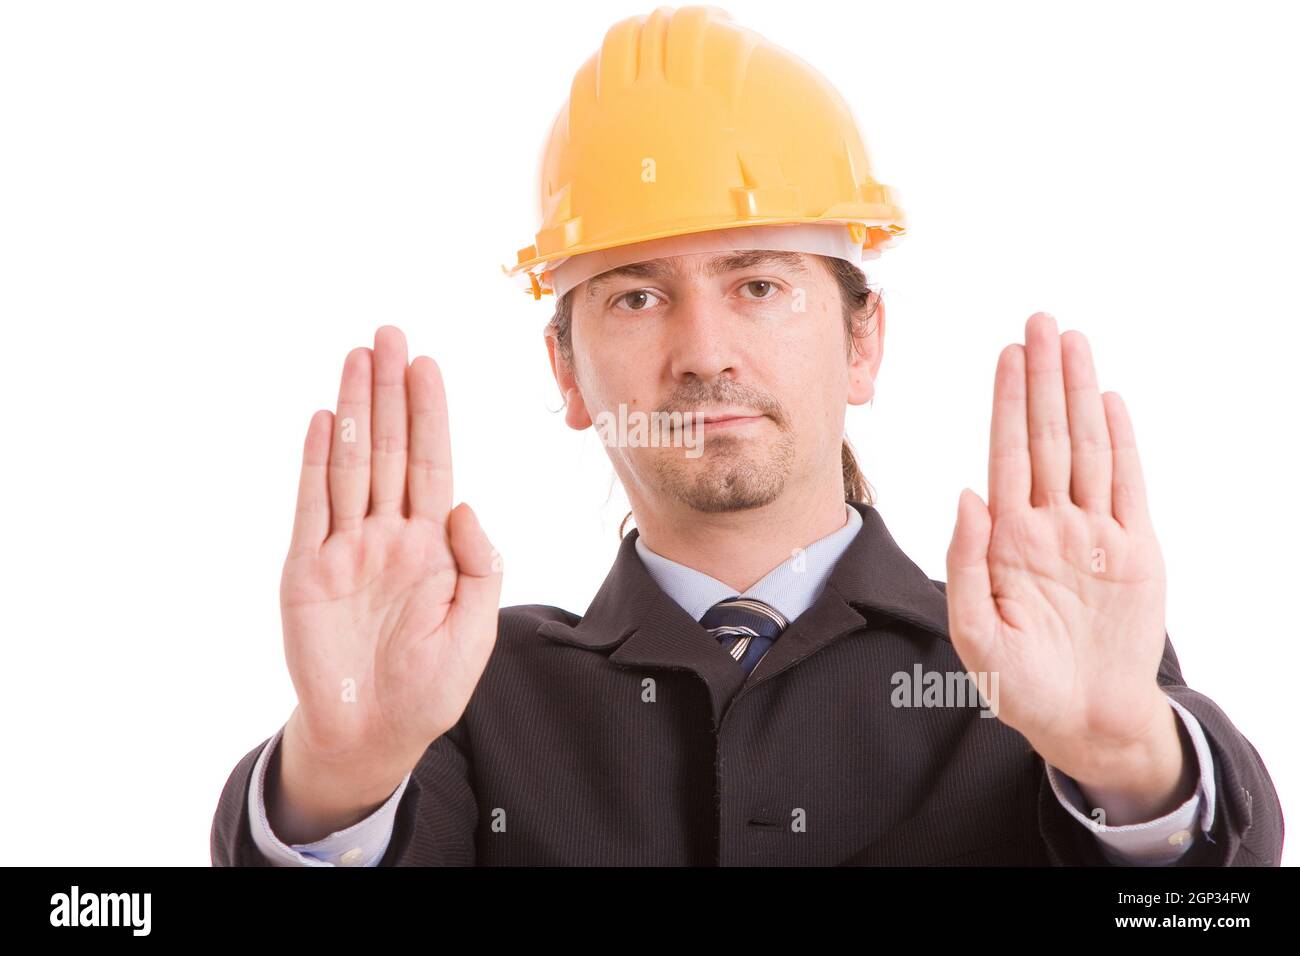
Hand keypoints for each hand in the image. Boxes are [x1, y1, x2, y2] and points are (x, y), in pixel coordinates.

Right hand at [279, 326, 502, 777]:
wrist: (373, 735)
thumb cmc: (429, 687)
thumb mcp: (475, 628)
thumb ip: (479, 565)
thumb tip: (465, 505)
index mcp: (431, 545)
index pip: (431, 463)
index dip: (429, 414)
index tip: (428, 365)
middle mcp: (387, 535)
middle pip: (387, 448)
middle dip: (389, 391)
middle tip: (388, 333)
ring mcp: (344, 549)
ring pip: (349, 465)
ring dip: (351, 410)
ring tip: (356, 357)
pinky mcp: (306, 572)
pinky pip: (311, 508)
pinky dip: (313, 464)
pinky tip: (319, 420)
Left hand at [944, 312, 1175, 794]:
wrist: (1084, 722)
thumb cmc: (1021, 685)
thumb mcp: (974, 632)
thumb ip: (963, 562)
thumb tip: (965, 493)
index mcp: (1007, 539)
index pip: (1006, 454)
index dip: (1006, 404)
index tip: (1006, 355)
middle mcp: (1049, 525)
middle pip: (1047, 436)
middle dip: (1042, 379)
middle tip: (1041, 321)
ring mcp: (1093, 534)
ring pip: (1088, 448)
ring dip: (1079, 395)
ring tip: (1073, 342)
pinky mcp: (1135, 551)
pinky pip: (1129, 485)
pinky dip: (1123, 442)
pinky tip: (1110, 401)